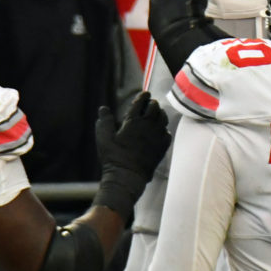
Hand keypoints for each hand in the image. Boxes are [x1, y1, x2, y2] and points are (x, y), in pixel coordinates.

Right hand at [93, 94, 170, 215]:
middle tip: (149, 103)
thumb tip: (103, 108)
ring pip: (163, 118)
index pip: (141, 102)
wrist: (127, 176)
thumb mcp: (104, 138)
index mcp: (133, 121)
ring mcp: (157, 136)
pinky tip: (159, 131)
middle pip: (155, 107)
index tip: (144, 93)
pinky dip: (164, 129)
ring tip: (155, 114)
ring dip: (159, 114)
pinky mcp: (162, 147)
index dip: (143, 96)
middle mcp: (148, 126)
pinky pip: (167, 132)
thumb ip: (104, 121)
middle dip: (152, 103)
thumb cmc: (113, 157)